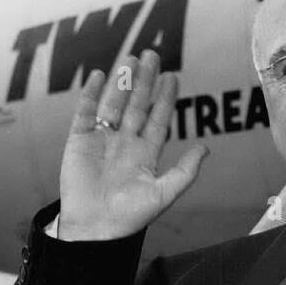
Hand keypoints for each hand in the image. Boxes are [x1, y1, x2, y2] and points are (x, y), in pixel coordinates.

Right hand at [58, 50, 208, 240]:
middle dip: (145, 81)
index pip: (157, 119)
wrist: (95, 228)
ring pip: (114, 103)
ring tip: (131, 59)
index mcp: (144, 155)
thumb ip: (185, 171)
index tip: (173, 77)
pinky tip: (101, 75)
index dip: (165, 99)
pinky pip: (85, 112)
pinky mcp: (79, 141)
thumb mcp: (164, 194)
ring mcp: (102, 140)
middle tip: (152, 56)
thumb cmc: (130, 217)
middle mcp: (124, 144)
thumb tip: (206, 148)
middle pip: (136, 105)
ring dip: (122, 82)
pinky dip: (92, 94)